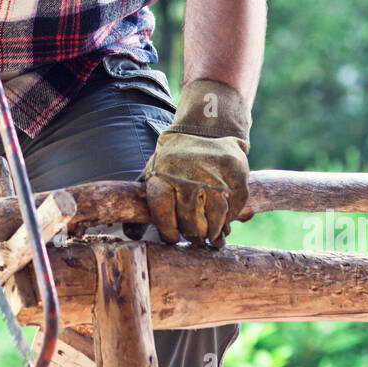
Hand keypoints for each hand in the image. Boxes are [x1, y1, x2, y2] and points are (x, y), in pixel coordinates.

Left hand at [132, 79, 250, 245]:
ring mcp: (215, 179)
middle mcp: (188, 179)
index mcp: (163, 177)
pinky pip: (233, 211)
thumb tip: (130, 234)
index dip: (168, 231)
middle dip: (192, 234)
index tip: (173, 237)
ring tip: (209, 233)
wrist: (205, 129)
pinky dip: (229, 219)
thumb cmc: (175, 159)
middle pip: (190, 223)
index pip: (164, 215)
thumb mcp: (155, 171)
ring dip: (212, 231)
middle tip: (194, 236)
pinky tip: (223, 218)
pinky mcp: (237, 179)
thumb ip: (145, 201)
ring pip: (214, 221)